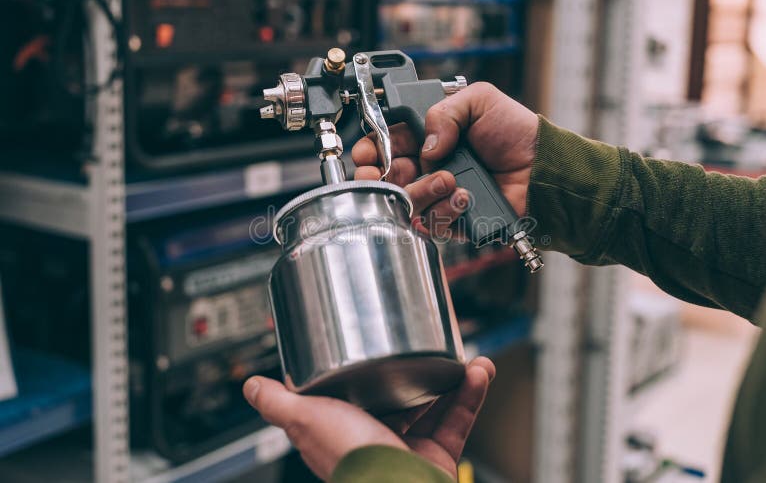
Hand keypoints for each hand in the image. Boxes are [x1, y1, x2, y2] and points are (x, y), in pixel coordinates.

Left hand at [243, 357, 495, 480]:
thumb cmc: (349, 461)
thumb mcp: (305, 419)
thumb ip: (277, 403)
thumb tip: (251, 385)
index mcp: (345, 428)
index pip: (356, 394)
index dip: (368, 369)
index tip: (381, 342)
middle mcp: (377, 437)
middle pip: (401, 397)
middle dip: (418, 370)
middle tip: (428, 345)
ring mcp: (409, 448)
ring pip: (435, 406)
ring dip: (451, 379)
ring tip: (460, 354)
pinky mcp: (438, 456)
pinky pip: (458, 420)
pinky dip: (470, 395)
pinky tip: (476, 373)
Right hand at [352, 82, 538, 235]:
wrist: (542, 169)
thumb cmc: (517, 134)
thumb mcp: (479, 100)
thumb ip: (443, 111)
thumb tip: (424, 145)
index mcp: (426, 137)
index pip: (384, 145)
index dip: (371, 151)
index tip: (369, 154)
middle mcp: (427, 168)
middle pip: (384, 178)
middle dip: (385, 176)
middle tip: (399, 171)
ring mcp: (437, 195)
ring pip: (404, 203)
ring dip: (422, 191)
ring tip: (450, 179)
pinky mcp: (451, 219)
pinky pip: (430, 223)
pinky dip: (444, 210)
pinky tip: (465, 197)